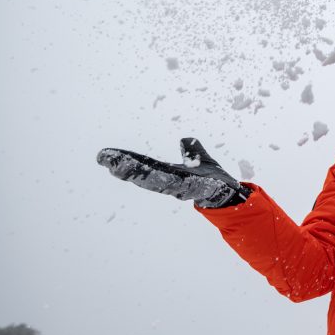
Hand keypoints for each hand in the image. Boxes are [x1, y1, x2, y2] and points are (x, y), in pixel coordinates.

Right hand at [96, 138, 251, 207]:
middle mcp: (170, 182)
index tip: (103, 155)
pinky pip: (178, 184)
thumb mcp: (200, 159)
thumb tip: (185, 139)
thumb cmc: (214, 181)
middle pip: (143, 173)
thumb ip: (192, 150)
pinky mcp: (194, 189)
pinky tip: (151, 175)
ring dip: (136, 173)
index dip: (124, 160)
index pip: (143, 165)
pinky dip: (164, 180)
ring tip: (118, 166)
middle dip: (123, 166)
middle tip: (103, 159)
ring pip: (155, 180)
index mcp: (169, 174)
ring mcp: (180, 188)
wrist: (231, 195)